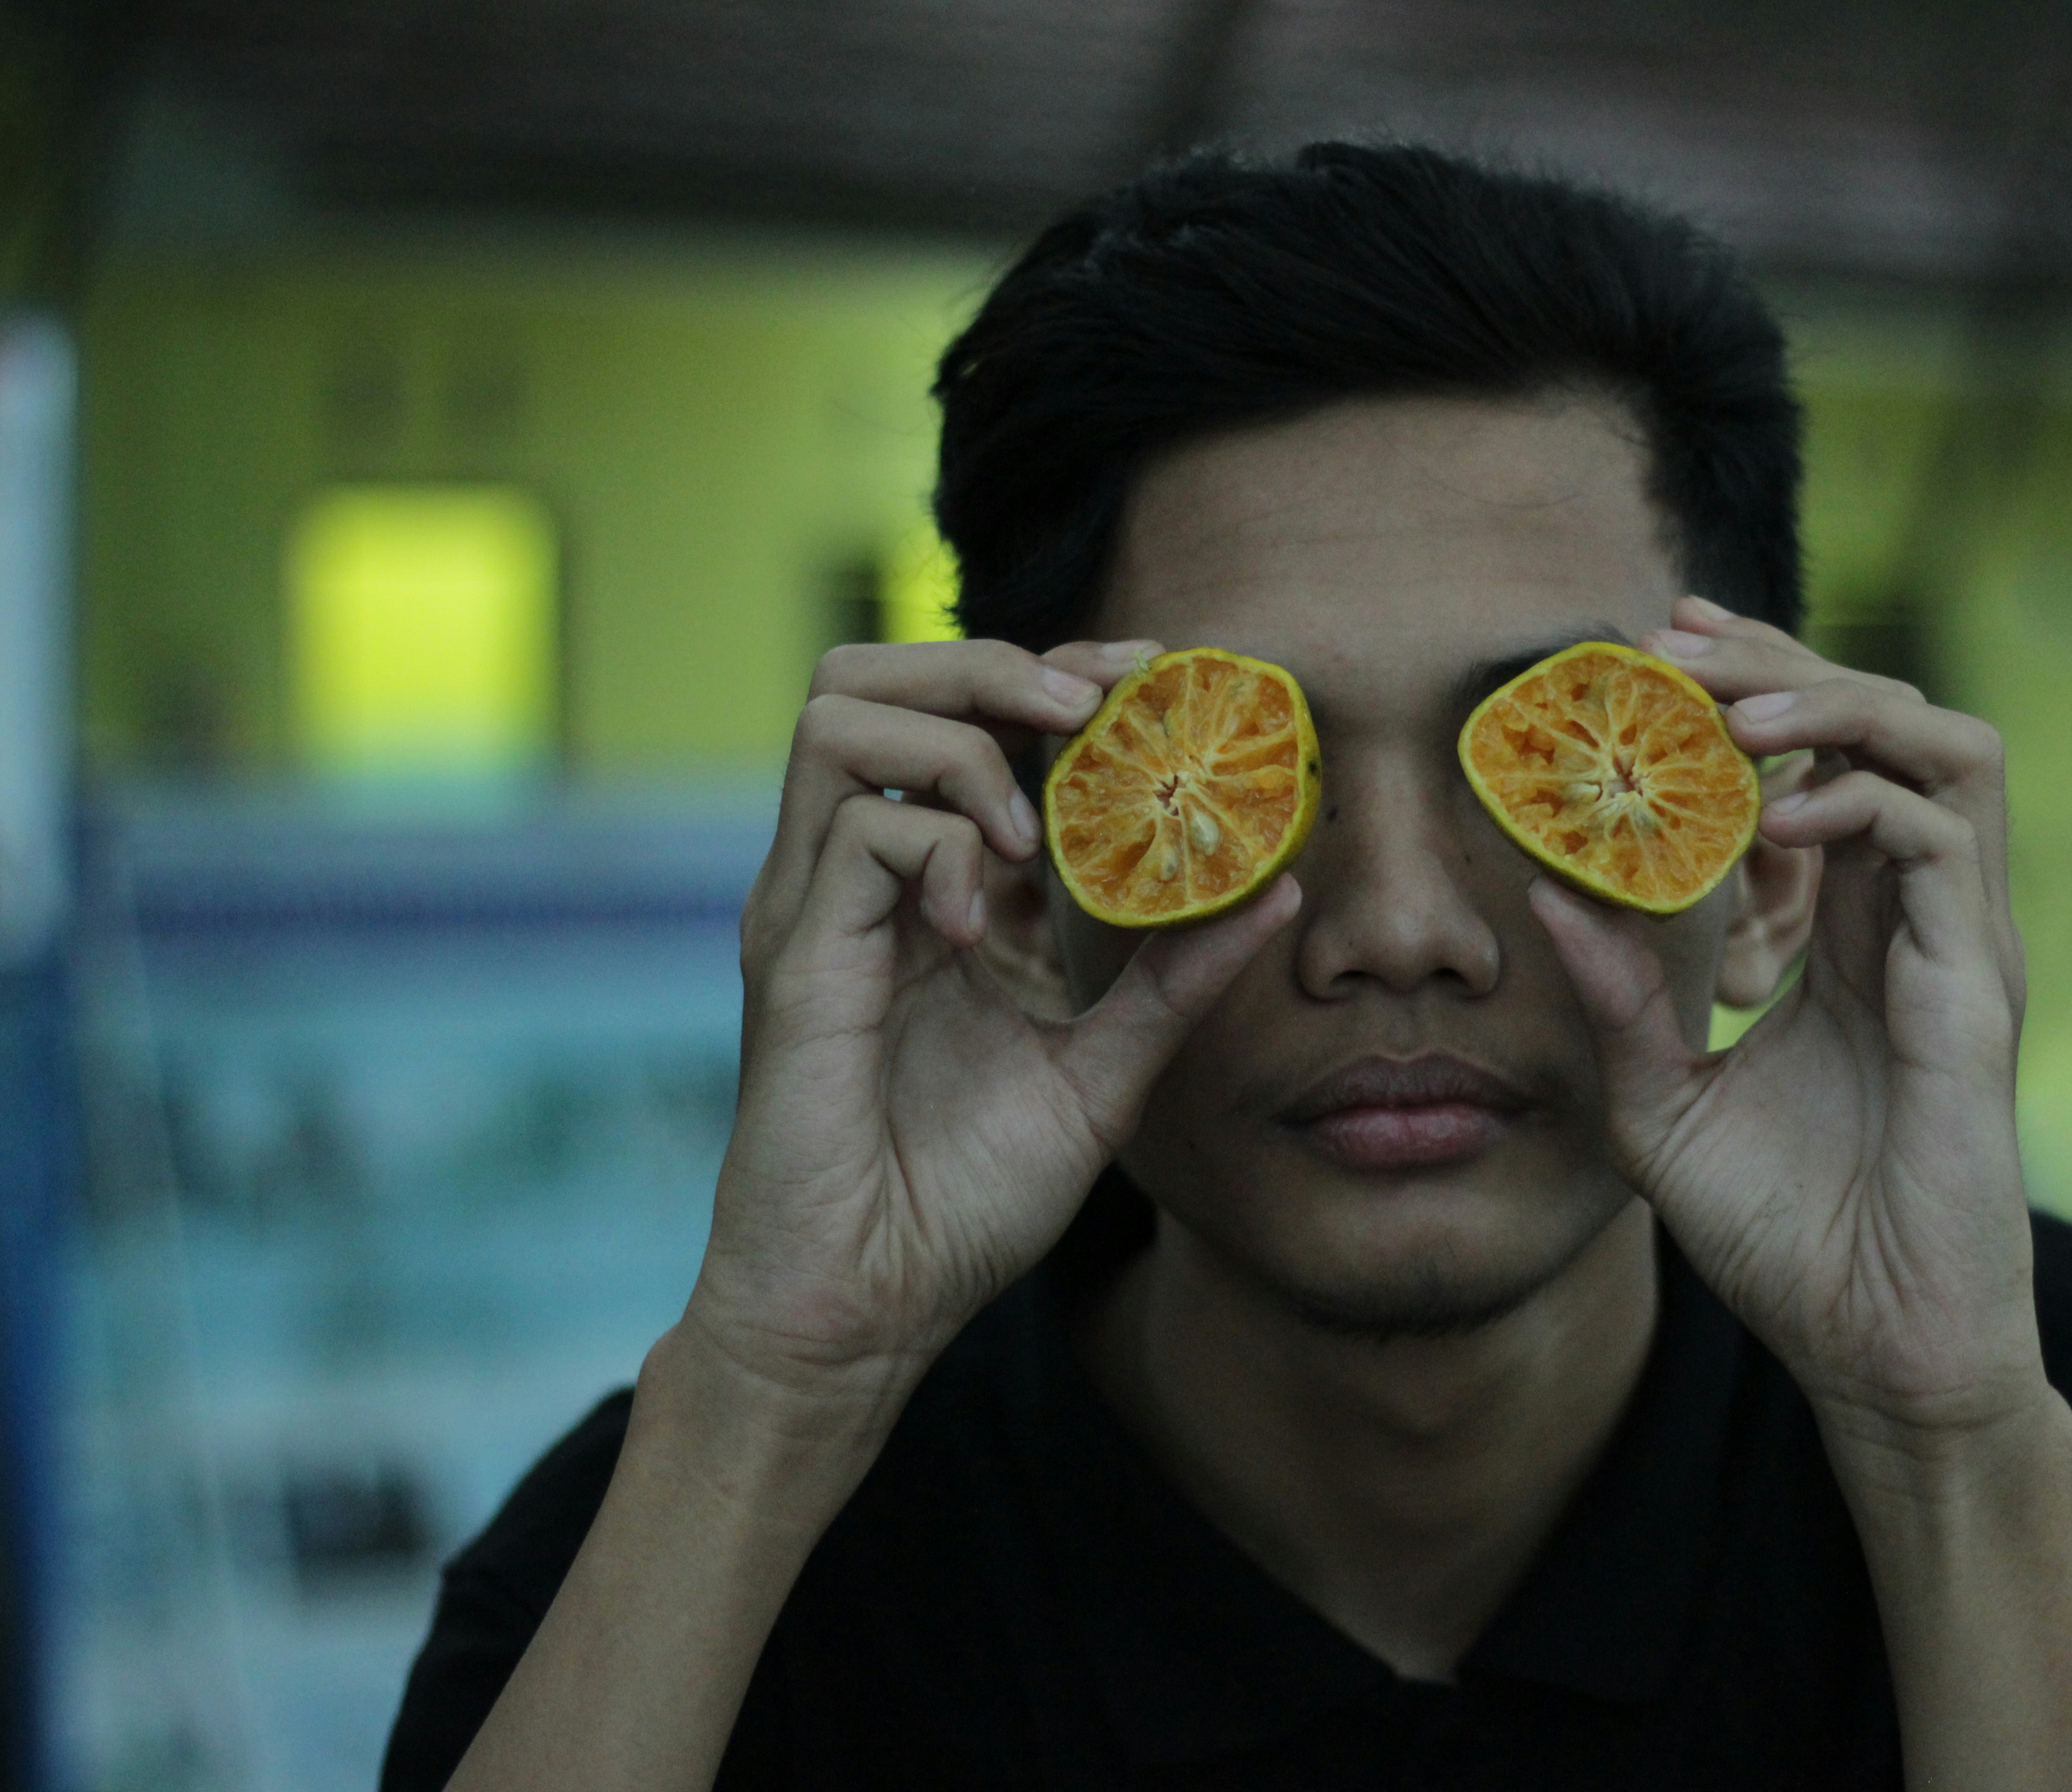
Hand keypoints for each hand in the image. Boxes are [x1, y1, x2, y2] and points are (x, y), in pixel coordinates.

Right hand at [685, 638, 1299, 1427]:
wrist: (867, 1309)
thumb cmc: (962, 1204)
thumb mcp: (1104, 1076)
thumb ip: (1176, 982)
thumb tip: (1279, 889)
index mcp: (925, 891)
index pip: (960, 718)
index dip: (1049, 675)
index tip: (1149, 678)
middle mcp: (856, 878)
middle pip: (871, 675)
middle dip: (989, 663)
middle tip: (1085, 711)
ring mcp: (813, 906)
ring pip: (841, 714)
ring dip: (957, 743)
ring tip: (1025, 835)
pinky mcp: (792, 951)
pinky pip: (855, 826)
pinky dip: (935, 843)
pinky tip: (977, 924)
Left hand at [1529, 596, 2041, 1456]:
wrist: (1874, 1350)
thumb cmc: (1786, 1240)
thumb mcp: (1662, 1106)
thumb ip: (1616, 1001)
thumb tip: (1543, 898)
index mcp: (1847, 937)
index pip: (1820, 763)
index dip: (1749, 693)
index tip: (1655, 657)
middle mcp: (1912, 921)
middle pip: (1884, 723)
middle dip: (1783, 661)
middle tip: (1677, 642)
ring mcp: (1956, 947)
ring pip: (1943, 745)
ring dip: (1838, 701)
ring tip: (1735, 712)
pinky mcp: (1977, 988)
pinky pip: (1943, 837)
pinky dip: (1858, 800)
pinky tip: (1773, 820)